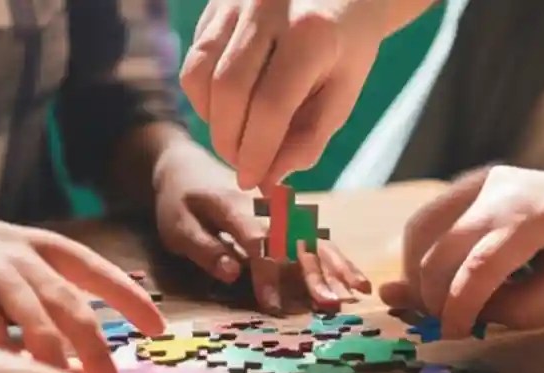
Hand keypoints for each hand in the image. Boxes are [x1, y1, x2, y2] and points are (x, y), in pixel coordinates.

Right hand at [0, 203, 164, 372]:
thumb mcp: (29, 252)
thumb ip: (74, 284)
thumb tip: (144, 322)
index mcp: (38, 247)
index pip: (92, 269)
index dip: (127, 298)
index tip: (158, 330)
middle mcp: (6, 258)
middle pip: (56, 306)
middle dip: (88, 349)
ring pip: (8, 329)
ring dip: (35, 367)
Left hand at [153, 138, 369, 312]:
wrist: (187, 166)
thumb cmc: (179, 202)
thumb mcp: (178, 226)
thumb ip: (205, 249)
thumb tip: (233, 273)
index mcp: (235, 205)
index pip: (257, 241)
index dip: (266, 274)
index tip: (273, 306)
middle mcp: (266, 206)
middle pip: (296, 239)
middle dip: (315, 273)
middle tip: (329, 304)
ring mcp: (282, 211)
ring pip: (315, 238)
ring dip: (337, 265)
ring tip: (358, 290)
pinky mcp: (290, 218)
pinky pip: (318, 239)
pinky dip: (338, 260)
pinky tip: (357, 281)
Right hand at [180, 0, 388, 188]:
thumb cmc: (347, 44)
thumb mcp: (344, 92)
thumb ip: (308, 138)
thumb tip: (267, 182)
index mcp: (313, 32)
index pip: (270, 105)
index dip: (256, 152)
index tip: (253, 181)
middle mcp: (268, 7)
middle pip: (228, 90)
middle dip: (229, 141)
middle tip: (243, 165)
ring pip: (200, 73)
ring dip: (211, 119)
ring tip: (236, 137)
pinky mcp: (217, 0)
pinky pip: (196, 57)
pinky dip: (205, 94)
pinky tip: (230, 106)